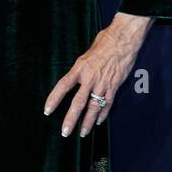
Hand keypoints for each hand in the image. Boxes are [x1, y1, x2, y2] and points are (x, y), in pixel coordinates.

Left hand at [43, 14, 153, 137]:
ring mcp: (103, 83)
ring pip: (94, 107)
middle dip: (71, 119)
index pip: (63, 86)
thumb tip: (77, 76)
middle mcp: (90, 78)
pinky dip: (102, 113)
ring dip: (88, 122)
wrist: (124, 39)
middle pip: (78, 102)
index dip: (54, 99)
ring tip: (83, 133)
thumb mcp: (87, 53)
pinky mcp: (114, 86)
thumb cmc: (105, 41)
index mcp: (80, 68)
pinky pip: (107, 103)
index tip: (47, 110)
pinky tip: (98, 121)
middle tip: (65, 132)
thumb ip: (81, 67)